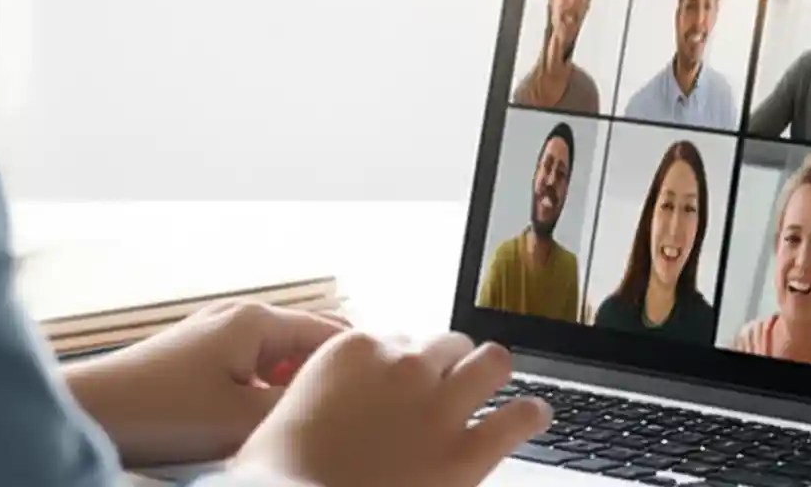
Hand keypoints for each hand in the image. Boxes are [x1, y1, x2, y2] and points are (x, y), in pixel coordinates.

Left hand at [65, 300, 349, 466]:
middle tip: (354, 407)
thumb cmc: (162, 413)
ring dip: (298, 381)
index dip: (364, 361)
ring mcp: (216, 331)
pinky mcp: (197, 353)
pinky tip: (267, 416)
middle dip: (331, 371)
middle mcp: (241, 315)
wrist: (90, 412)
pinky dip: (269, 385)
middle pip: (309, 339)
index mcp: (259, 320)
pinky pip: (252, 364)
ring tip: (312, 417)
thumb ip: (299, 407)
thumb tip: (342, 404)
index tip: (385, 390)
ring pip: (280, 354)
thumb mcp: (244, 419)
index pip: (335, 333)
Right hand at [233, 331, 550, 486]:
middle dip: (448, 363)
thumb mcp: (284, 417)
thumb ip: (325, 396)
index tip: (405, 378)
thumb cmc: (276, 478)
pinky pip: (518, 417)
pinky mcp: (465, 453)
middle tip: (447, 387)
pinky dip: (531, 415)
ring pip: (491, 362)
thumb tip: (338, 405)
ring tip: (496, 385)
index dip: (404, 360)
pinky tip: (534, 417)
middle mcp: (402, 367)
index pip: (398, 338)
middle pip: (447, 343)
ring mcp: (438, 406)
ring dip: (492, 372)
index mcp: (354, 351)